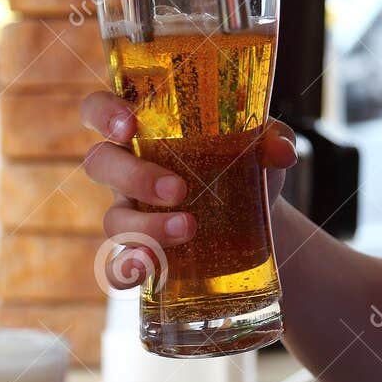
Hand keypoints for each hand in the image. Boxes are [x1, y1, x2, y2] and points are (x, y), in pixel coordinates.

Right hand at [79, 90, 297, 255]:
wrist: (254, 218)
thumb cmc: (241, 164)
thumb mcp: (257, 144)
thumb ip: (271, 137)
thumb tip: (281, 152)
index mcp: (144, 131)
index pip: (99, 110)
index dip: (103, 113)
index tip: (128, 125)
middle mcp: (127, 170)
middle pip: (100, 164)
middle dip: (134, 176)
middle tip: (178, 189)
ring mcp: (128, 213)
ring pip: (113, 218)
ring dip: (146, 227)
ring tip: (189, 229)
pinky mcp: (141, 252)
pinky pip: (115, 266)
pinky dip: (124, 271)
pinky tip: (145, 271)